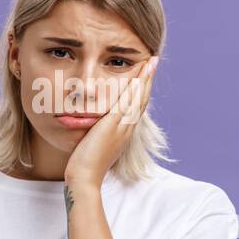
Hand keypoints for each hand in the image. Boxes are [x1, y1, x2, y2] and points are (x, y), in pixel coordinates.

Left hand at [63, 56, 156, 188]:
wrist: (85, 177)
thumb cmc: (85, 164)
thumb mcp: (95, 143)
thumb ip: (98, 132)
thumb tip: (92, 123)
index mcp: (124, 132)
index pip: (137, 106)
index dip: (142, 90)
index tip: (145, 74)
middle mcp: (127, 129)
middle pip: (142, 99)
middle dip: (148, 79)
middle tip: (153, 61)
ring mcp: (122, 127)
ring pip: (138, 98)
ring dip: (145, 79)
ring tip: (151, 62)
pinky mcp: (113, 125)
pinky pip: (128, 103)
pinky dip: (134, 89)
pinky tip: (138, 76)